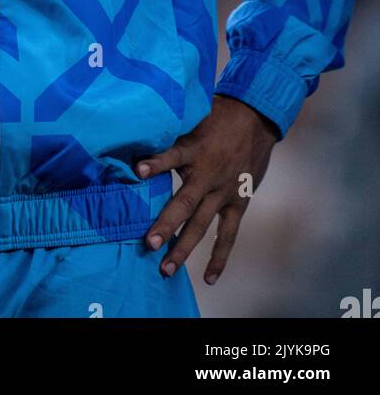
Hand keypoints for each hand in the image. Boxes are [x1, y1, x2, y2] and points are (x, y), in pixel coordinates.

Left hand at [133, 94, 279, 285]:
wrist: (255, 118)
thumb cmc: (216, 116)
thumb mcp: (193, 116)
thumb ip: (171, 131)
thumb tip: (139, 130)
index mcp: (195, 149)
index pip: (172, 155)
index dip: (156, 163)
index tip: (138, 170)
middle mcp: (208, 174)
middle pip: (185, 203)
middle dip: (166, 224)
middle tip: (148, 244)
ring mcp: (224, 192)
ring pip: (202, 224)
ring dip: (184, 247)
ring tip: (166, 268)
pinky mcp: (238, 202)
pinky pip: (228, 234)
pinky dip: (220, 256)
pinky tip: (210, 278)